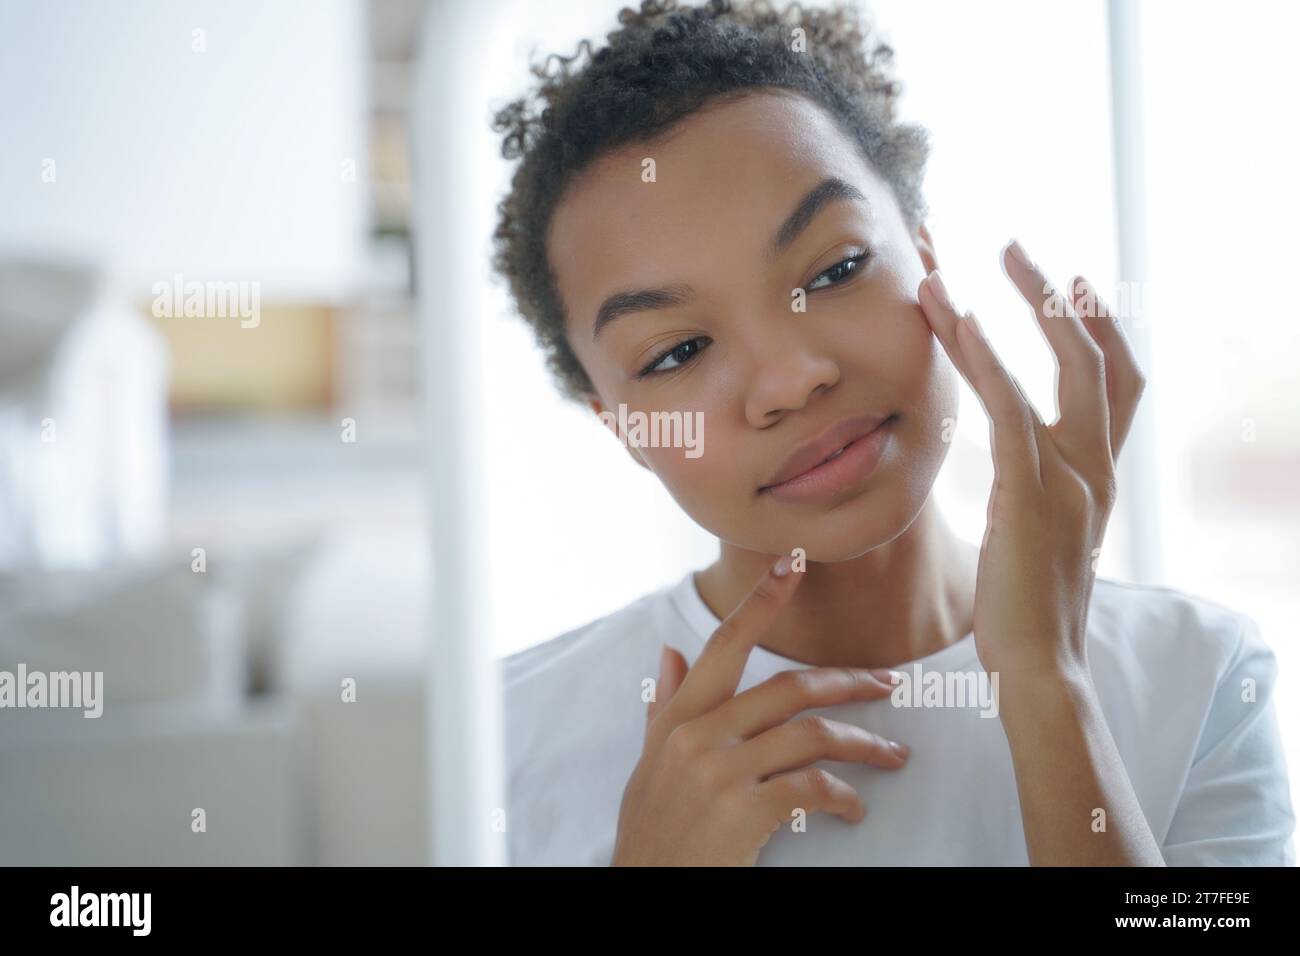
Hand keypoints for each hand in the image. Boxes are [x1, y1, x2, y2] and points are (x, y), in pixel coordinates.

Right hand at [611, 557, 908, 865]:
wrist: (644, 890)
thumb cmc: (652, 830)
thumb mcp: (649, 763)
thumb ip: (666, 706)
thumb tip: (671, 652)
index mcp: (678, 719)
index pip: (724, 645)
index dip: (761, 602)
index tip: (793, 565)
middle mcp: (698, 736)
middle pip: (788, 688)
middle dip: (847, 682)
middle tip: (887, 683)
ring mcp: (720, 772)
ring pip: (811, 735)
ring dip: (863, 744)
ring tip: (891, 755)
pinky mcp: (743, 812)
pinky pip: (811, 787)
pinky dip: (843, 796)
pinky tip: (854, 808)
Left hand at [917, 240, 1145, 686]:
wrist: (1041, 671)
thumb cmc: (1028, 612)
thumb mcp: (1040, 538)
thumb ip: (1035, 495)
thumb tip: (1015, 476)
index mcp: (1100, 476)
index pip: (1118, 382)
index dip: (1099, 328)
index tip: (1072, 283)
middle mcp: (1096, 468)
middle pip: (1096, 358)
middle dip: (1057, 298)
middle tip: (1015, 247)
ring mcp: (1070, 479)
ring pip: (1056, 370)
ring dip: (1009, 309)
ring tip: (957, 267)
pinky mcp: (1030, 494)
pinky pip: (1010, 409)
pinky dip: (986, 358)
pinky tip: (955, 320)